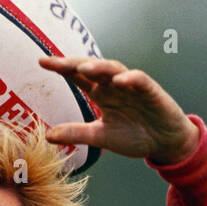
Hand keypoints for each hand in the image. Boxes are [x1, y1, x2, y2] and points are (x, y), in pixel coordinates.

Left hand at [38, 56, 199, 164]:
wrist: (165, 143)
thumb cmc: (135, 136)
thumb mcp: (101, 137)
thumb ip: (77, 133)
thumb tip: (47, 135)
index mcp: (102, 94)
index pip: (78, 77)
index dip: (61, 68)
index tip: (41, 62)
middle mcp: (114, 85)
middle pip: (92, 68)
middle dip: (74, 64)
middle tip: (55, 62)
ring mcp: (132, 86)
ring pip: (114, 69)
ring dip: (99, 68)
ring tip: (83, 68)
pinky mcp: (151, 91)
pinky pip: (140, 81)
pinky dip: (130, 79)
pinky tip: (120, 81)